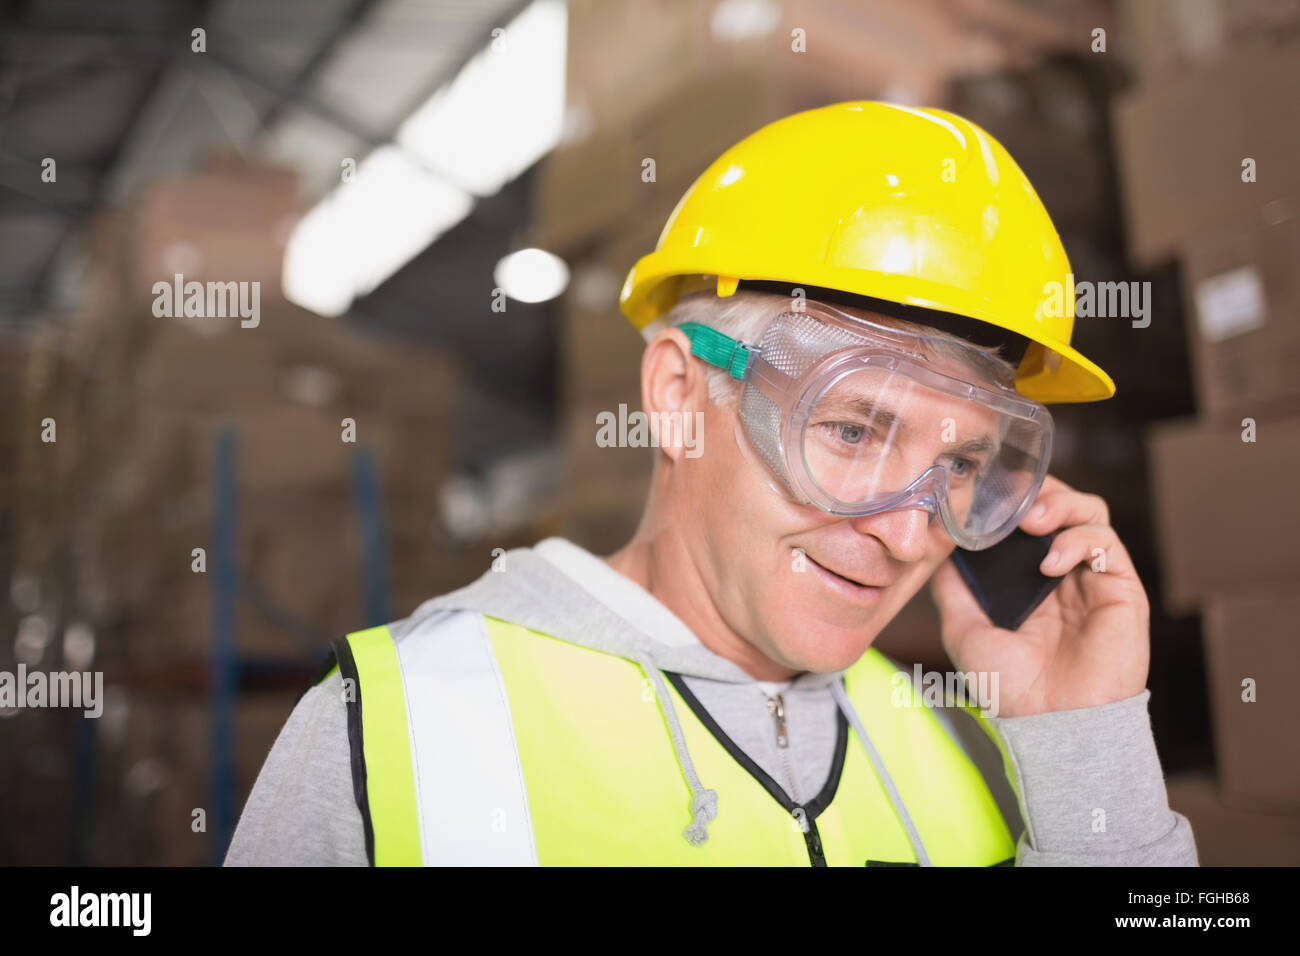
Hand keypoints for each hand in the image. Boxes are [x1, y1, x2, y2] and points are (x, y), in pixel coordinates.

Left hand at [929, 474, 1149, 717]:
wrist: (1050, 725)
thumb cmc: (1009, 687)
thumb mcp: (963, 629)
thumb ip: (952, 588)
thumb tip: (935, 549)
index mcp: (1028, 578)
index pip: (1026, 518)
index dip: (1011, 498)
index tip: (984, 490)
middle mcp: (1063, 573)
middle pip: (1062, 504)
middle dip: (1038, 492)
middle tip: (1012, 498)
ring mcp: (1094, 579)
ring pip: (1091, 513)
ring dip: (1061, 505)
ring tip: (1032, 521)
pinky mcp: (1122, 590)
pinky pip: (1107, 544)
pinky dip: (1078, 540)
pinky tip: (1050, 563)